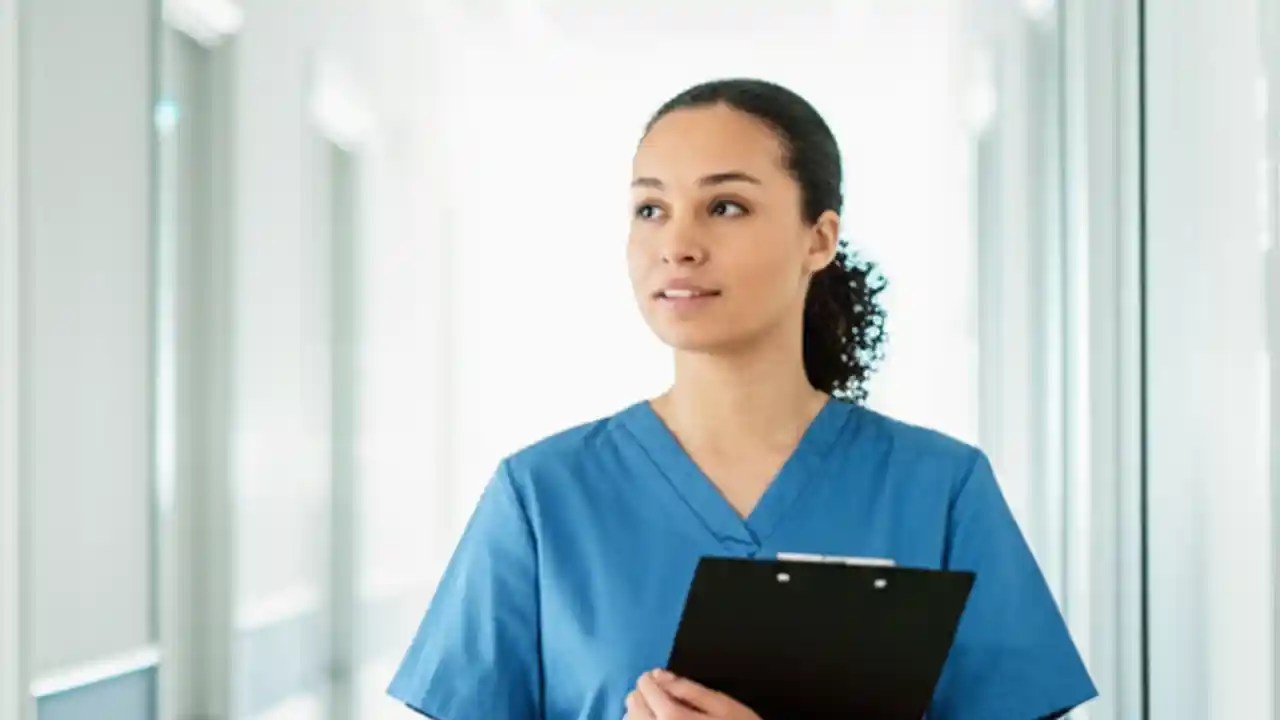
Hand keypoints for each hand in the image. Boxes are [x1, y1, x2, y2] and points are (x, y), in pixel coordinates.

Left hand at [624, 669, 762, 719]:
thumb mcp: (722, 705)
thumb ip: (688, 689)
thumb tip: (659, 675)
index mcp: (673, 718)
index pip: (646, 689)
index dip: (649, 678)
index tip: (657, 677)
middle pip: (633, 706)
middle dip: (643, 694)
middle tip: (658, 693)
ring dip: (637, 712)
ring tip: (655, 710)